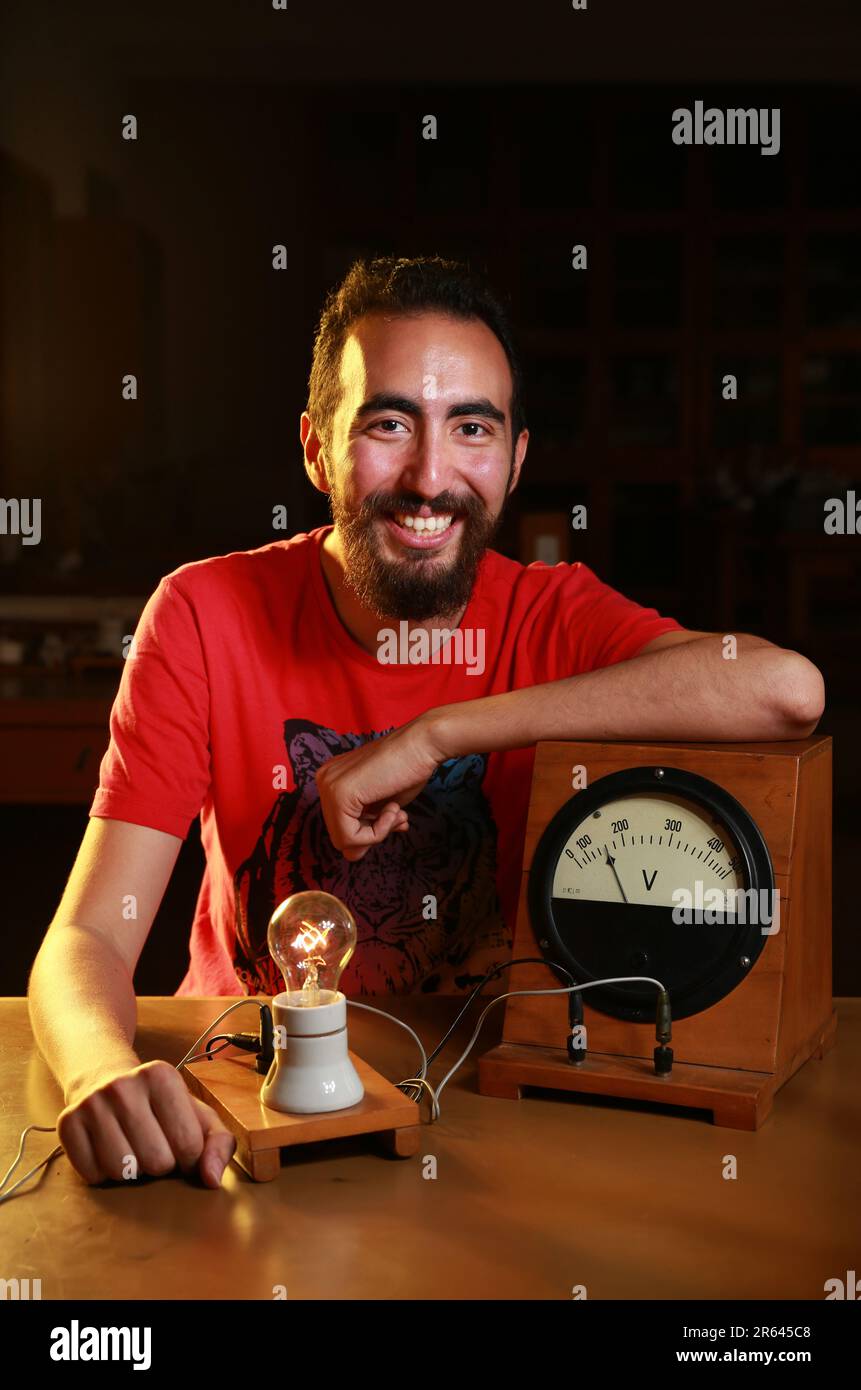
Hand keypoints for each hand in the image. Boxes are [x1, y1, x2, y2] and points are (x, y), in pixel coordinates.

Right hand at [57, 1058, 236, 1187]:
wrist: (107, 1081)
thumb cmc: (161, 1106)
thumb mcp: (198, 1115)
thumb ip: (218, 1145)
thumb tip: (211, 1180)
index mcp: (161, 1076)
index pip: (188, 1145)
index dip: (188, 1157)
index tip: (179, 1143)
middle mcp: (124, 1085)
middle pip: (156, 1161)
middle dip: (161, 1164)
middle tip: (154, 1145)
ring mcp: (92, 1103)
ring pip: (122, 1171)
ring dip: (132, 1171)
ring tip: (133, 1147)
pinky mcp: (67, 1123)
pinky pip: (92, 1175)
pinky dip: (104, 1173)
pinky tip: (109, 1149)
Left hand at [316, 713, 445, 861]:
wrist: (423, 744)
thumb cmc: (408, 769)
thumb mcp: (381, 805)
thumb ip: (365, 825)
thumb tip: (352, 856)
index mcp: (332, 779)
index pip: (341, 825)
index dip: (370, 829)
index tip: (394, 816)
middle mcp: (324, 780)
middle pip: (340, 835)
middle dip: (372, 833)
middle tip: (398, 817)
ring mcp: (328, 786)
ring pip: (344, 840)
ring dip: (378, 833)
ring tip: (397, 811)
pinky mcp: (339, 794)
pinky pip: (351, 837)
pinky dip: (377, 833)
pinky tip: (393, 809)